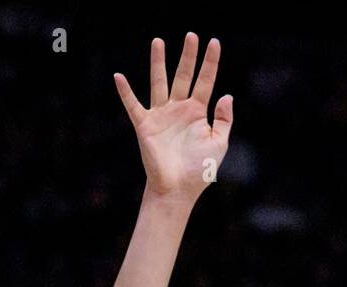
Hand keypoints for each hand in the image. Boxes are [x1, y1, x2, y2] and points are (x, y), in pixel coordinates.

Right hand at [114, 34, 231, 202]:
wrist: (178, 189)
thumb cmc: (200, 170)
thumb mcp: (219, 144)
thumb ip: (224, 120)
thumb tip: (227, 94)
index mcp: (198, 112)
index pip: (205, 81)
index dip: (210, 63)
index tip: (214, 43)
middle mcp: (179, 109)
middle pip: (183, 76)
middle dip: (187, 56)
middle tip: (191, 35)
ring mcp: (161, 115)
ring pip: (159, 83)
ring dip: (158, 63)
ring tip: (158, 41)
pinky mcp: (145, 125)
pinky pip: (133, 105)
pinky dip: (125, 92)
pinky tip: (119, 77)